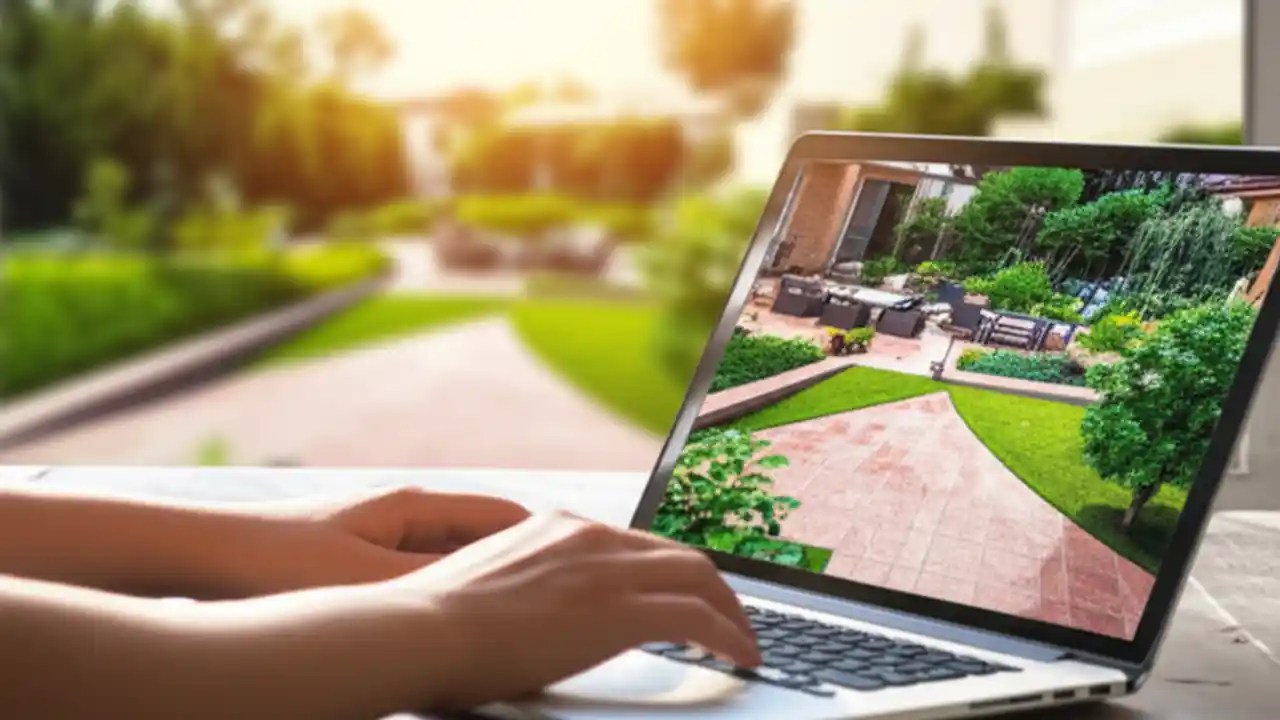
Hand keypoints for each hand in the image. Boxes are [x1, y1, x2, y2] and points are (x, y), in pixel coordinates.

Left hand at [222, 487, 529, 596]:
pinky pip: (420, 579)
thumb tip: (490, 592)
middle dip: (519, 565)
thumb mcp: (367, 579)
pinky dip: (441, 597)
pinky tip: (444, 624)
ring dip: (478, 584)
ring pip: (451, 561)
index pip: (503, 515)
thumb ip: (430, 587)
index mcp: (414, 506)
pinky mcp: (356, 561)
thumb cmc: (278, 557)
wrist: (205, 554)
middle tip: (557, 596)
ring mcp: (380, 538)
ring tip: (511, 615)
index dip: (548, 537)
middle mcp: (403, 516)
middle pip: (482, 538)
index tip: (581, 559)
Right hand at [390, 511, 760, 710]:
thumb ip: (527, 583)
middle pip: (679, 554)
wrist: (423, 629)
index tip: (684, 592)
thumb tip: (537, 611)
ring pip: (698, 577)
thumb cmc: (438, 621)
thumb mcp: (491, 583)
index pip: (638, 543)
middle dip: (712, 587)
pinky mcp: (621, 609)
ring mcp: (608, 569)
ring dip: (729, 612)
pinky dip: (729, 636)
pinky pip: (697, 618)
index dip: (670, 569)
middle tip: (729, 619)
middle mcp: (591, 537)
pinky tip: (742, 658)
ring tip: (743, 641)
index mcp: (561, 527)